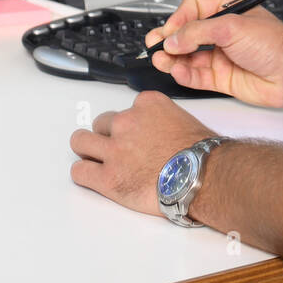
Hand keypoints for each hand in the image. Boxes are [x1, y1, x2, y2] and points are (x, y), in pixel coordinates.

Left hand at [69, 90, 217, 215]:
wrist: (203, 176)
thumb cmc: (201, 154)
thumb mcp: (184, 120)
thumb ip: (162, 121)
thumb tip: (160, 133)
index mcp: (146, 104)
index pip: (126, 110)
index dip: (129, 126)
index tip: (134, 136)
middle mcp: (126, 122)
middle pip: (101, 124)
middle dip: (107, 136)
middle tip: (117, 151)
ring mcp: (114, 149)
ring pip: (80, 142)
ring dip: (87, 150)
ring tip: (94, 160)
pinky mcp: (108, 177)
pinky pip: (79, 172)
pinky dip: (84, 174)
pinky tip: (92, 177)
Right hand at [142, 0, 282, 108]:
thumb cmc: (277, 45)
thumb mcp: (232, 27)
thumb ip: (198, 32)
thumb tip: (174, 39)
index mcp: (228, 12)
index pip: (194, 9)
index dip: (179, 19)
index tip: (170, 30)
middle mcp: (223, 33)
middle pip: (187, 34)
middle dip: (169, 40)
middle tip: (154, 45)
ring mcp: (222, 56)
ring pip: (188, 56)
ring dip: (172, 58)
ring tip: (160, 60)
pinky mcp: (222, 78)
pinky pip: (196, 76)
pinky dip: (183, 74)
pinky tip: (176, 71)